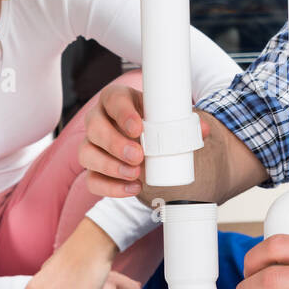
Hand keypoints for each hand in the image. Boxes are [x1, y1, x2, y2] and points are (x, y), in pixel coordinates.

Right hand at [78, 83, 210, 197]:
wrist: (151, 142)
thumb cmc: (156, 124)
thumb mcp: (169, 117)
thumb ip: (185, 123)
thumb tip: (202, 130)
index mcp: (117, 99)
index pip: (113, 100)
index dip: (123, 114)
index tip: (138, 128)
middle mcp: (99, 119)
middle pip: (95, 128)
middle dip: (115, 144)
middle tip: (138, 156)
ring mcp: (92, 144)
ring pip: (87, 154)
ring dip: (110, 166)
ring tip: (135, 174)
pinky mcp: (93, 168)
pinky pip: (92, 179)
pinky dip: (110, 188)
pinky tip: (133, 188)